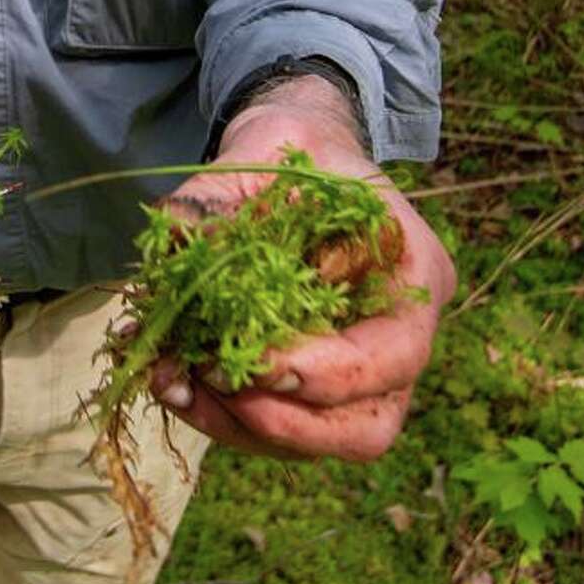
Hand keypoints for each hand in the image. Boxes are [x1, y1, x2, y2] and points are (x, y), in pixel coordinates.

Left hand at [147, 76, 455, 460]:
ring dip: (239, 425)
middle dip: (284, 421)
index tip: (255, 362)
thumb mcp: (267, 143)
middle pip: (367, 426)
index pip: (395, 353)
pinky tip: (168, 375)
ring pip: (317, 439)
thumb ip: (223, 190)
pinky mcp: (311, 386)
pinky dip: (220, 413)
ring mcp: (361, 373)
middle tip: (208, 382)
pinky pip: (276, 424)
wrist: (298, 158)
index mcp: (414, 272)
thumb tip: (175, 236)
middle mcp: (399, 337)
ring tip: (170, 381)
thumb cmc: (298, 146)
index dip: (329, 374)